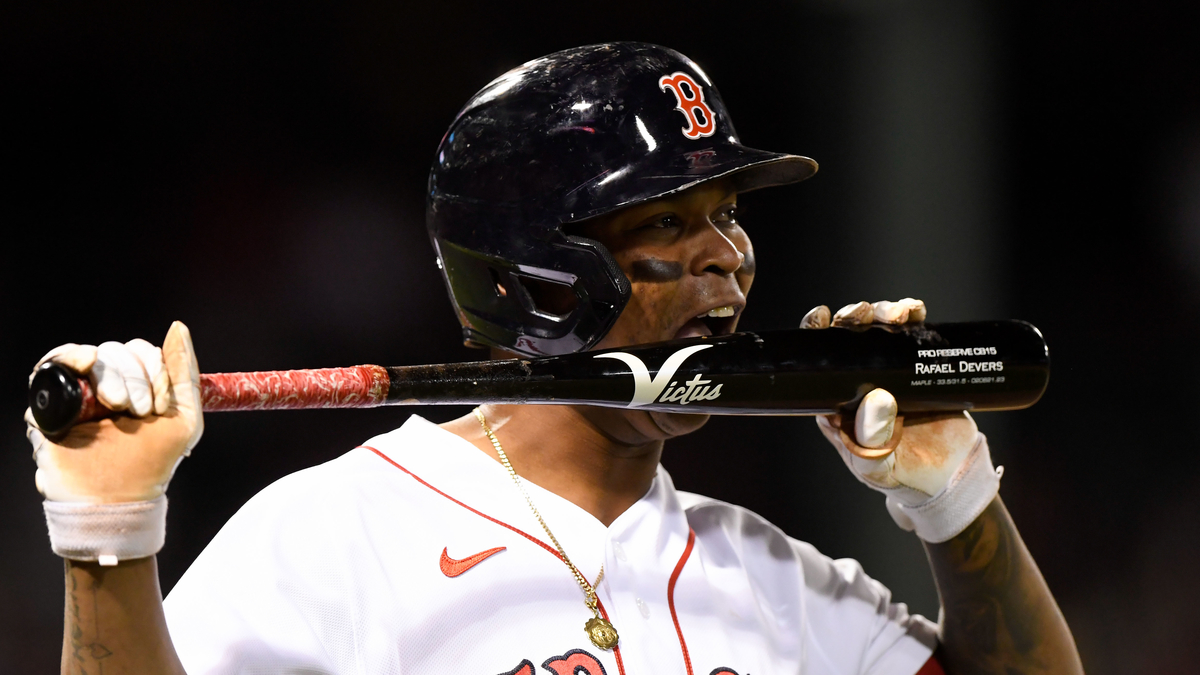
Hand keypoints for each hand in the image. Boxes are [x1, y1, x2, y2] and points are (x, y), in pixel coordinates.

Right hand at [26, 321, 202, 503]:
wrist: (115, 496)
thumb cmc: (152, 462)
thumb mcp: (185, 416)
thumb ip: (184, 371)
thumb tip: (178, 326)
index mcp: (139, 386)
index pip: (144, 353)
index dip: (155, 372)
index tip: (159, 407)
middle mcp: (108, 384)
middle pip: (120, 351)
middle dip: (135, 379)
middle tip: (138, 412)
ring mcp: (80, 391)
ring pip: (95, 356)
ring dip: (111, 377)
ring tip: (115, 408)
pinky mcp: (51, 401)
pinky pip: (53, 362)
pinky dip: (69, 355)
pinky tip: (86, 362)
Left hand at [801, 300, 999, 541]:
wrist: (949, 477)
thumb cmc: (902, 475)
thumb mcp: (879, 467)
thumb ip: (873, 443)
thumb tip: (877, 401)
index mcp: (838, 403)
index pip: (818, 362)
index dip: (815, 335)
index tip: (821, 317)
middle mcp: (860, 383)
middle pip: (848, 338)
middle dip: (853, 317)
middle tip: (866, 313)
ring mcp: (889, 372)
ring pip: (879, 331)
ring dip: (884, 313)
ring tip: (898, 314)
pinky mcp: (916, 367)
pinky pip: (912, 337)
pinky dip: (913, 319)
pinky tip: (915, 311)